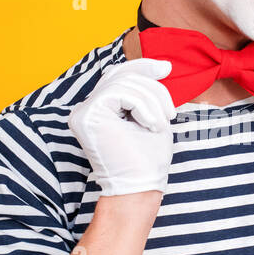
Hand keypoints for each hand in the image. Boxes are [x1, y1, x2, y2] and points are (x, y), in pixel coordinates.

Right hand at [69, 58, 176, 195]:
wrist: (140, 188)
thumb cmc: (147, 160)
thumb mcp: (152, 116)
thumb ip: (148, 92)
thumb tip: (160, 66)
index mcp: (100, 109)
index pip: (117, 75)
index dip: (142, 66)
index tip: (166, 68)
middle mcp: (86, 109)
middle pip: (121, 74)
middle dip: (153, 87)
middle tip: (170, 114)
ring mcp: (83, 112)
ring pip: (124, 82)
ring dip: (152, 101)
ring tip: (160, 125)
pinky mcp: (86, 116)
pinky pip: (120, 92)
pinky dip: (144, 106)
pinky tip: (150, 125)